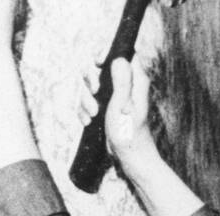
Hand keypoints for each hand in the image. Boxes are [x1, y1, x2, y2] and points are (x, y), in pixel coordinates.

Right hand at [80, 55, 157, 174]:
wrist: (129, 158)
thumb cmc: (130, 134)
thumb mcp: (123, 105)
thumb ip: (122, 80)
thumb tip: (118, 58)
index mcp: (134, 79)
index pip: (121, 52)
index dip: (106, 53)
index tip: (98, 63)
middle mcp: (124, 86)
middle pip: (100, 68)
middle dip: (91, 80)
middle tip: (95, 94)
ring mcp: (113, 98)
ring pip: (91, 87)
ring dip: (86, 100)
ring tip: (93, 115)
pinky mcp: (105, 110)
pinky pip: (88, 103)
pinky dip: (85, 112)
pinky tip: (89, 122)